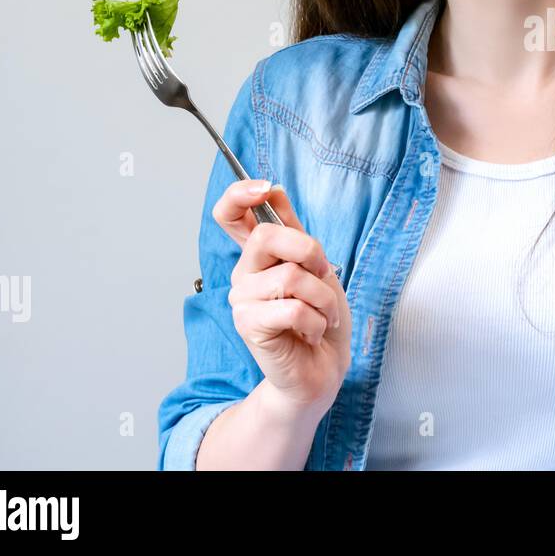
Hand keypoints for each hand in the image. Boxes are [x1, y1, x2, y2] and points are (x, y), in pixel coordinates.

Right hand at [214, 180, 351, 415]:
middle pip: (267, 236)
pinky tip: (311, 332)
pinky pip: (293, 308)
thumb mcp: (316, 266)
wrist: (322, 367)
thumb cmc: (321, 316)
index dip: (240, 193)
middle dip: (311, 252)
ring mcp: (242, 299)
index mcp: (258, 254)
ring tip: (322, 314)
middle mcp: (244, 273)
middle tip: (324, 276)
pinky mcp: (249, 325)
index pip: (229, 214)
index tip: (265, 188)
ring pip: (290, 276)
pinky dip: (316, 321)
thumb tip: (274, 190)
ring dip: (323, 297)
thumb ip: (293, 231)